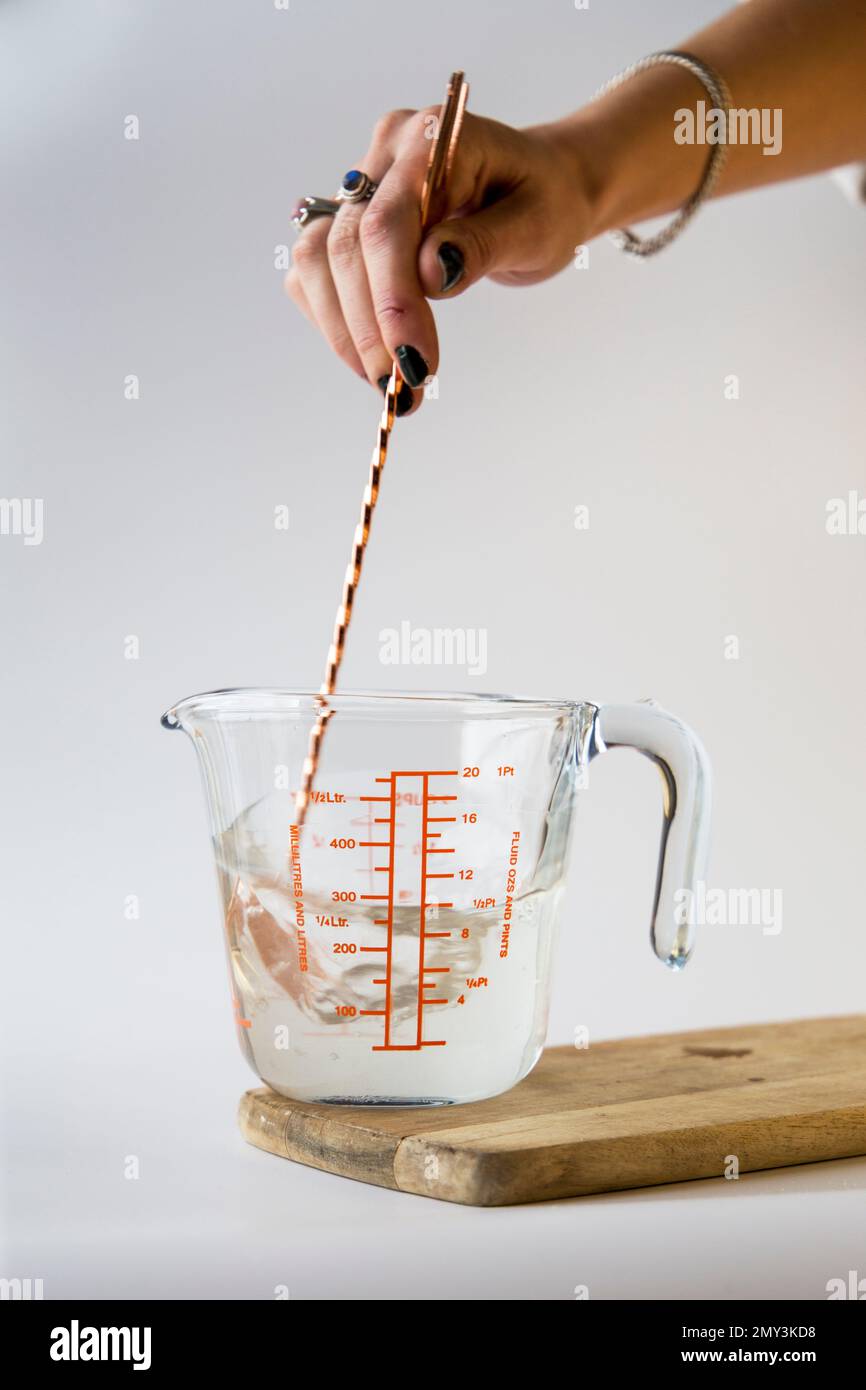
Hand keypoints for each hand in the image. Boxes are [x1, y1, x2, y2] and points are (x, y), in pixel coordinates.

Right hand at [285, 109, 590, 414]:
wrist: (539, 189)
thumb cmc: (545, 203)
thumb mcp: (537, 225)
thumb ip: (484, 244)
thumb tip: (431, 273)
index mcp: (433, 139)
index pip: (388, 223)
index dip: (392, 300)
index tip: (414, 364)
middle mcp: (385, 153)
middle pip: (344, 247)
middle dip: (369, 329)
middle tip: (402, 393)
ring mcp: (360, 185)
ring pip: (316, 262)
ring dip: (344, 332)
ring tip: (386, 385)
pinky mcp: (347, 219)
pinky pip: (315, 274)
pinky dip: (336, 322)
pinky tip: (370, 356)